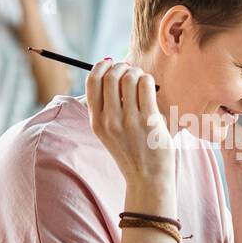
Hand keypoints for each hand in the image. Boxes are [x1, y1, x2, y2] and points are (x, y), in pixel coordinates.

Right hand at [86, 59, 174, 188]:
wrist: (147, 178)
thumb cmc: (131, 151)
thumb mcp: (108, 132)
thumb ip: (106, 107)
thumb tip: (113, 72)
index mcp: (96, 122)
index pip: (92, 82)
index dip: (101, 66)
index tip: (110, 64)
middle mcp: (109, 120)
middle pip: (111, 76)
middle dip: (121, 67)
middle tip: (129, 70)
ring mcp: (129, 121)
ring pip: (129, 78)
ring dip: (136, 72)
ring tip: (141, 79)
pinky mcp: (148, 121)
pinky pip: (146, 86)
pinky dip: (147, 80)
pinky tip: (149, 87)